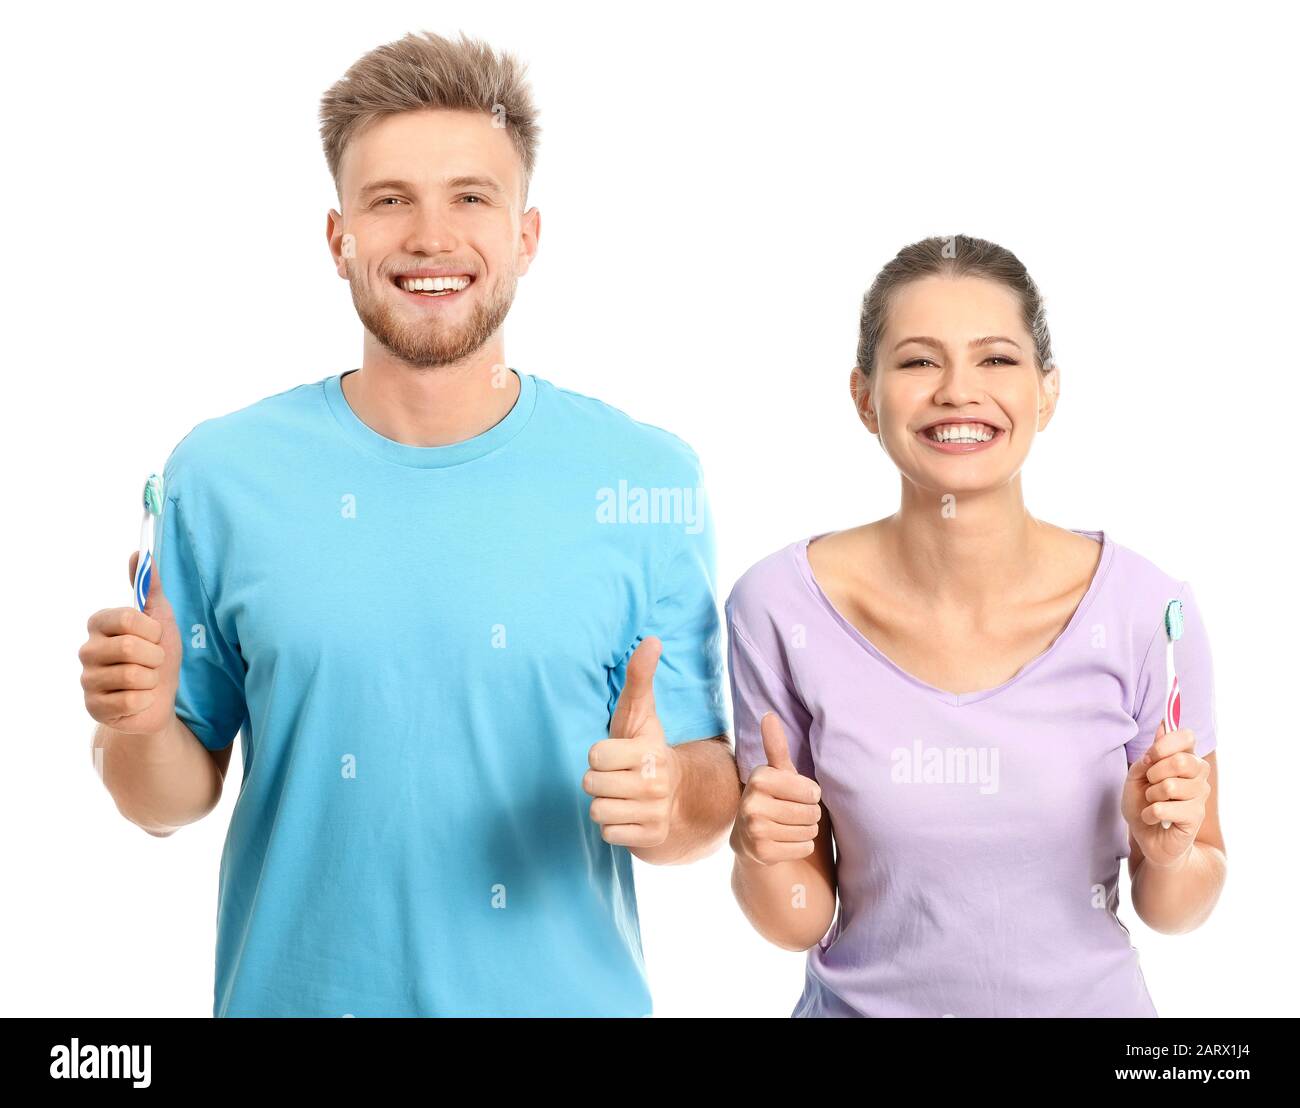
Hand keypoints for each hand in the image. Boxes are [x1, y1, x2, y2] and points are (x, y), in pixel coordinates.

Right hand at [79, 551, 181, 735]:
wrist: (159, 697)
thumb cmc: (158, 653)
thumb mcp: (160, 617)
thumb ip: (149, 587)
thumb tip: (139, 553)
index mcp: (100, 623)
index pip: (127, 618)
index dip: (152, 630)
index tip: (154, 636)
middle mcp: (87, 650)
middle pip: (129, 648)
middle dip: (155, 656)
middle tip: (153, 661)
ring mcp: (87, 680)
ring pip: (132, 676)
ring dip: (152, 679)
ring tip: (147, 680)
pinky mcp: (94, 707)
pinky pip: (130, 701)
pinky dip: (146, 700)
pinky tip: (140, 698)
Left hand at [584, 637, 678, 847]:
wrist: (678, 793)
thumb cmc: (646, 747)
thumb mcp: (640, 714)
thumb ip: (640, 678)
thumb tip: (652, 639)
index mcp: (650, 753)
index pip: (594, 755)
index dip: (599, 754)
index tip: (617, 753)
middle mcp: (655, 785)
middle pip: (591, 785)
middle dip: (598, 780)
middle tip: (618, 775)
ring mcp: (655, 814)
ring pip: (597, 812)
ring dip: (604, 804)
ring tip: (621, 794)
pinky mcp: (650, 837)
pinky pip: (608, 834)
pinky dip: (613, 826)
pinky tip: (628, 813)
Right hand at [731, 711, 821, 864]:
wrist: (750, 836)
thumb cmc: (773, 798)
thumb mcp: (776, 772)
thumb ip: (775, 745)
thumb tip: (769, 715)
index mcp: (758, 778)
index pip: (811, 791)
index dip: (811, 794)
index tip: (797, 794)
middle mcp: (751, 804)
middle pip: (811, 812)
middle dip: (809, 813)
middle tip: (792, 812)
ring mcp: (754, 831)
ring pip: (809, 832)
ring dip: (806, 830)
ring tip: (788, 826)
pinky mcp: (761, 853)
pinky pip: (804, 848)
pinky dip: (801, 847)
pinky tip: (785, 841)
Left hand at [1122, 720, 1210, 865]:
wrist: (1147, 837)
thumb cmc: (1143, 803)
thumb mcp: (1135, 776)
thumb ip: (1148, 756)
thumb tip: (1162, 727)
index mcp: (1185, 758)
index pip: (1187, 736)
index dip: (1165, 743)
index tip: (1151, 756)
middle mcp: (1198, 774)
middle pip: (1181, 761)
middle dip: (1154, 773)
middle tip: (1150, 785)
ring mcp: (1200, 796)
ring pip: (1170, 786)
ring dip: (1151, 796)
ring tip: (1153, 803)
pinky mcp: (1196, 817)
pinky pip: (1165, 808)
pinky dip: (1150, 813)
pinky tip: (1154, 817)